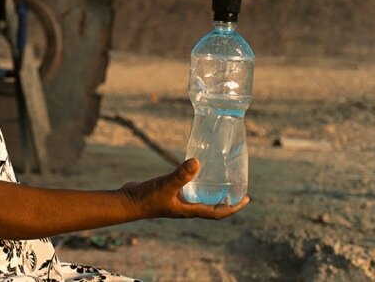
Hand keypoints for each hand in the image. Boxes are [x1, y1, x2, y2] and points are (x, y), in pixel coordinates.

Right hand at [119, 158, 250, 219]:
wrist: (127, 202)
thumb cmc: (146, 197)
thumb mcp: (166, 185)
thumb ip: (180, 175)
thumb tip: (197, 162)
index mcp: (190, 210)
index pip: (217, 212)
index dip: (233, 207)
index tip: (247, 199)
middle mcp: (187, 207)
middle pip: (213, 207)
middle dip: (227, 201)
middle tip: (239, 189)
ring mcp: (179, 202)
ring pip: (202, 199)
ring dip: (214, 193)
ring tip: (223, 181)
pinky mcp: (171, 194)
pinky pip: (191, 190)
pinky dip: (198, 184)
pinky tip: (197, 171)